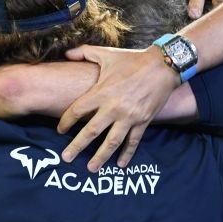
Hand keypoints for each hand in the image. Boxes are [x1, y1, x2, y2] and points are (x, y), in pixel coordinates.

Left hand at [58, 45, 178, 171]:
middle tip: (66, 158)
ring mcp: (129, 116)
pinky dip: (127, 154)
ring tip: (90, 169)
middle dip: (77, 146)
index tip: (60, 131)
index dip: (66, 122)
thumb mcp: (107, 54)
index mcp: (102, 91)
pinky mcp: (143, 121)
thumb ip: (85, 52)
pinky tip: (120, 165)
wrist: (163, 66)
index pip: (77, 110)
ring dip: (100, 156)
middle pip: (91, 131)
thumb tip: (67, 53)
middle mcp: (114, 107)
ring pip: (112, 141)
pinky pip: (133, 141)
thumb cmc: (132, 60)